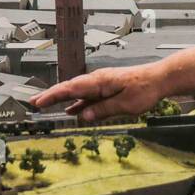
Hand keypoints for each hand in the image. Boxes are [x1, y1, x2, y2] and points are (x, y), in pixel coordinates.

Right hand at [29, 66, 164, 121]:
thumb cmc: (145, 88)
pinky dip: (78, 104)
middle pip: (69, 88)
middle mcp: (98, 80)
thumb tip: (83, 116)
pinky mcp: (108, 89)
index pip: (70, 89)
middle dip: (51, 96)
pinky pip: (88, 97)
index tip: (38, 102)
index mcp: (99, 82)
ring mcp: (102, 84)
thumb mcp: (125, 104)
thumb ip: (103, 110)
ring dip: (62, 99)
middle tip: (34, 103)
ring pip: (77, 93)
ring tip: (45, 106)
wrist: (160, 78)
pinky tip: (72, 112)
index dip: (52, 96)